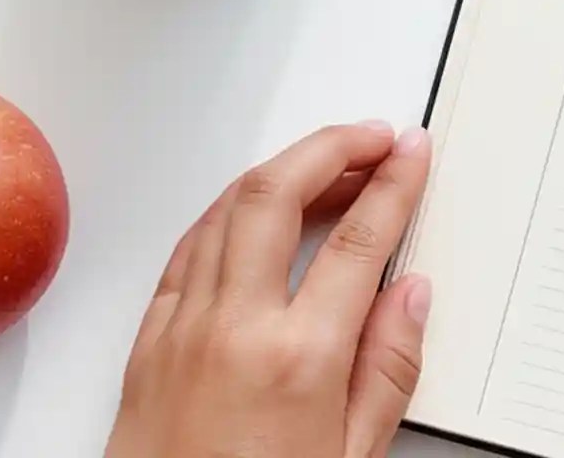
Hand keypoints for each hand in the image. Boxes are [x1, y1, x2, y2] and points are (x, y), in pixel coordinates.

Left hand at [105, 122, 432, 457]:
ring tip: (327, 162)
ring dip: (283, 169)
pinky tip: (254, 209)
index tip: (414, 155)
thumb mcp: (353, 456)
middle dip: (333, 146)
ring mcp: (183, 326)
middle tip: (374, 137)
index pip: (359, 240)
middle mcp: (234, 326)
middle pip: (281, 194)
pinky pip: (189, 246)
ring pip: (229, 207)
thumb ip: (389, 368)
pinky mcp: (149, 338)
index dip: (395, 184)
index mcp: (298, 357)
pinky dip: (229, 209)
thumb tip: (412, 294)